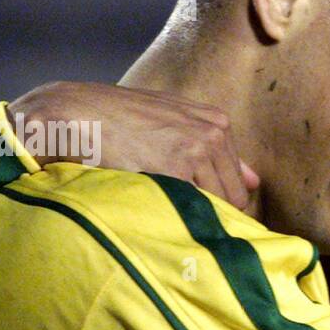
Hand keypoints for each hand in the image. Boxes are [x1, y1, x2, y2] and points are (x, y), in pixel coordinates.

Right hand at [8, 81, 258, 211]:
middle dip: (208, 209)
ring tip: (159, 202)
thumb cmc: (120, 121)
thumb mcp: (173, 124)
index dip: (215, 198)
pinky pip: (192, 208)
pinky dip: (176, 215)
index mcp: (217, 122)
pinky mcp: (176, 168)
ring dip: (191, 214)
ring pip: (216, 207)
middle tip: (171, 207)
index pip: (238, 182)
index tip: (188, 202)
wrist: (75, 114)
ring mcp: (197, 150)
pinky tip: (152, 203)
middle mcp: (214, 133)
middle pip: (232, 198)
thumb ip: (217, 152)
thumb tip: (254, 182)